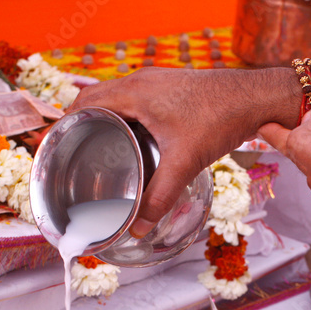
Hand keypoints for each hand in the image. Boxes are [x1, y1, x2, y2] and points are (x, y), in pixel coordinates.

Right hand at [70, 67, 294, 236]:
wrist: (256, 96)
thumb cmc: (220, 119)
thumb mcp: (186, 162)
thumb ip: (159, 197)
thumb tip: (138, 229)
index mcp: (134, 92)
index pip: (83, 103)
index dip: (65, 124)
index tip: (55, 146)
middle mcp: (141, 80)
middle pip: (96, 98)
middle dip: (80, 123)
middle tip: (72, 152)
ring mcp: (157, 80)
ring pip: (117, 96)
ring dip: (103, 116)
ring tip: (97, 145)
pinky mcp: (172, 86)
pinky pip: (136, 97)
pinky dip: (125, 113)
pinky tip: (134, 136)